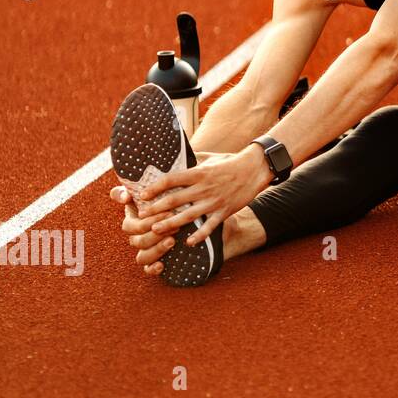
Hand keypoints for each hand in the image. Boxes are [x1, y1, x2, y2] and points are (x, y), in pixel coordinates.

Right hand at [111, 184, 175, 276]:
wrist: (177, 208)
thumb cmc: (159, 198)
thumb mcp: (148, 191)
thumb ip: (130, 191)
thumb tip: (125, 197)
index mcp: (131, 222)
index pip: (130, 227)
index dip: (146, 223)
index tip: (167, 214)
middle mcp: (136, 237)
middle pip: (138, 241)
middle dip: (156, 234)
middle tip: (175, 226)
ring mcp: (144, 249)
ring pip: (142, 256)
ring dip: (156, 250)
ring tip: (172, 241)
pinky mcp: (154, 259)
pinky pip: (147, 269)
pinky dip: (152, 269)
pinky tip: (162, 265)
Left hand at [134, 146, 272, 246]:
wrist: (255, 168)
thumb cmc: (230, 162)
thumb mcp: (209, 158)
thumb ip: (192, 159)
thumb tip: (175, 155)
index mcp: (198, 173)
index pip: (171, 180)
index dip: (155, 187)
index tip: (143, 194)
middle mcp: (204, 188)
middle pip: (175, 199)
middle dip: (156, 209)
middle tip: (142, 216)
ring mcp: (214, 201)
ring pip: (188, 215)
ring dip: (171, 223)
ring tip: (156, 229)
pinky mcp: (224, 211)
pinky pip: (210, 225)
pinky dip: (200, 234)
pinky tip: (189, 242)